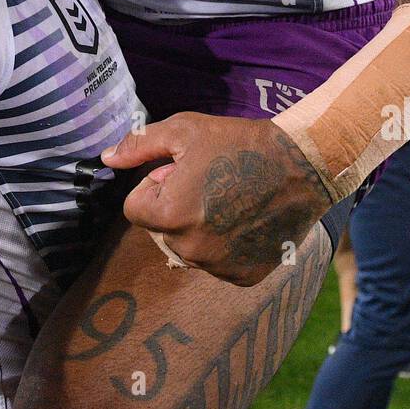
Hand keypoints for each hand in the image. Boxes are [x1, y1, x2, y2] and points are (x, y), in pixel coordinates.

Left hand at [101, 113, 330, 284]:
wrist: (302, 166)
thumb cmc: (240, 143)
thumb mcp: (184, 131)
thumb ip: (139, 145)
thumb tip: (107, 159)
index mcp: (169, 216)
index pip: (135, 208)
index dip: (155, 185)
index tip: (182, 172)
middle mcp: (190, 249)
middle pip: (162, 229)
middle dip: (176, 207)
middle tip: (210, 182)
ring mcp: (218, 267)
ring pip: (189, 247)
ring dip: (199, 227)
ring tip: (230, 199)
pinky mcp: (244, 277)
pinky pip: (218, 263)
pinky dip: (225, 245)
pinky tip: (246, 219)